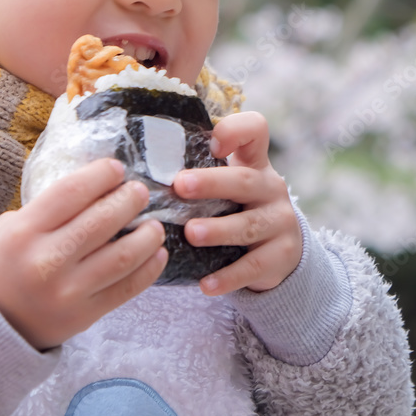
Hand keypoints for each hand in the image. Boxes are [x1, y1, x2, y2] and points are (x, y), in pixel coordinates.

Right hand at [0, 158, 166, 350]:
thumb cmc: (3, 264)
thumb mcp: (10, 226)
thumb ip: (48, 208)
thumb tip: (96, 186)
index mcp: (24, 232)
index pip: (71, 192)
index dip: (100, 176)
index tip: (116, 168)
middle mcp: (47, 260)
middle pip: (101, 221)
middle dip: (129, 200)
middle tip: (140, 192)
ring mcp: (68, 290)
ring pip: (122, 256)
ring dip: (147, 236)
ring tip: (154, 225)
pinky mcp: (85, 314)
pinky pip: (126, 288)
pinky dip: (149, 269)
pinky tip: (157, 254)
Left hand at [172, 111, 301, 295]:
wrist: (281, 252)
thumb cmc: (237, 210)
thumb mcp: (228, 187)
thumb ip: (197, 173)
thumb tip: (133, 173)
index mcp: (255, 164)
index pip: (255, 131)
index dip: (236, 131)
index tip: (213, 142)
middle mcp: (270, 188)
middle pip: (244, 180)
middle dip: (212, 183)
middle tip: (180, 186)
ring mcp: (280, 222)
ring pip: (249, 225)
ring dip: (219, 230)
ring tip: (191, 234)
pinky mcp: (282, 256)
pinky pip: (254, 267)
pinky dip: (229, 277)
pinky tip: (206, 284)